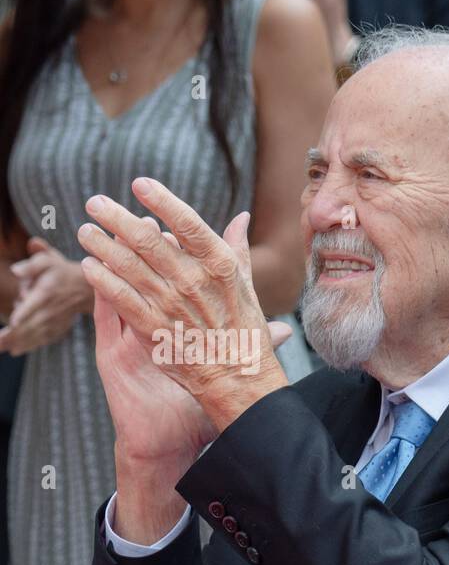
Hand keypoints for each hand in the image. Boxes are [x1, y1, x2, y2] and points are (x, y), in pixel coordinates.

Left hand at [0, 238, 93, 354]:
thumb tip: (15, 271)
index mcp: (46, 293)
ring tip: (2, 349)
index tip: (14, 323)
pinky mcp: (56, 328)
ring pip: (34, 335)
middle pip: (30, 325)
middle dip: (13, 335)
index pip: (34, 305)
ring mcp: (54, 322)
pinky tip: (15, 351)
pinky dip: (30, 345)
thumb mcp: (48, 261)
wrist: (86, 289)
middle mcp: (50, 310)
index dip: (24, 313)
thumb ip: (31, 265)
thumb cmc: (62, 272)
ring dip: (18, 343)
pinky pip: (42, 339)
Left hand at [77, 177, 287, 431]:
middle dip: (115, 217)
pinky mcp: (153, 328)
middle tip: (95, 202)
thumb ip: (237, 249)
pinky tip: (89, 267)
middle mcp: (194, 282)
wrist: (239, 380)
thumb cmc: (245, 331)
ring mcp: (171, 305)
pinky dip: (102, 279)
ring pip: (126, 265)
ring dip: (101, 244)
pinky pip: (119, 297)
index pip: (187, 223)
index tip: (139, 184)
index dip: (161, 200)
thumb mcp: (247, 286)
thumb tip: (240, 217)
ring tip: (85, 231)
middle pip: (146, 239)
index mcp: (220, 267)